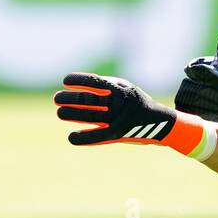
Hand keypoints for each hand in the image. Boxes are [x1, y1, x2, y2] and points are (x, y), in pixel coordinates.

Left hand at [53, 72, 178, 145]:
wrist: (160, 122)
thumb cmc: (137, 102)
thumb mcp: (126, 88)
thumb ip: (107, 85)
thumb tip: (80, 83)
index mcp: (120, 89)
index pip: (94, 82)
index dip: (78, 80)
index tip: (65, 81)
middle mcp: (118, 103)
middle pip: (87, 99)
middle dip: (69, 98)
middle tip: (57, 98)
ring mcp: (118, 119)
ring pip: (89, 115)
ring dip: (71, 114)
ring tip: (60, 112)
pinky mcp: (118, 134)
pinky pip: (97, 136)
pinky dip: (84, 138)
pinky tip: (72, 137)